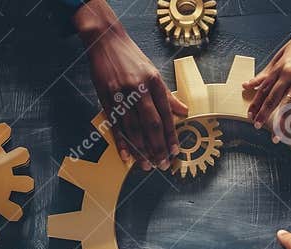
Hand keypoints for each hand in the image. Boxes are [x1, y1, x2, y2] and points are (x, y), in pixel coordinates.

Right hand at [75, 0, 188, 170]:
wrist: (105, 41)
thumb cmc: (132, 57)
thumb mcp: (153, 72)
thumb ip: (167, 95)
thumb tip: (184, 112)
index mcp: (153, 82)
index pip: (165, 114)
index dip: (171, 135)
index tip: (175, 152)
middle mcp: (138, 89)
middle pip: (150, 125)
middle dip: (158, 147)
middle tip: (162, 165)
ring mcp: (120, 95)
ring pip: (133, 128)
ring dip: (140, 150)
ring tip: (146, 166)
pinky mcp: (106, 98)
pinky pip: (115, 125)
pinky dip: (122, 143)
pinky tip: (127, 156)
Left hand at [242, 0, 290, 134]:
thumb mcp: (281, 56)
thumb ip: (265, 73)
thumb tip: (248, 85)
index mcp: (282, 68)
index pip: (266, 90)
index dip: (257, 105)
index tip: (251, 116)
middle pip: (278, 100)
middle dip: (267, 115)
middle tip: (259, 127)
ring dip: (286, 123)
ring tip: (280, 136)